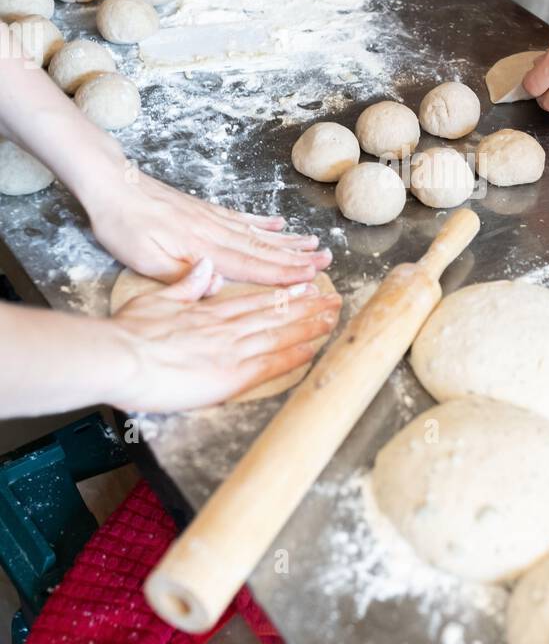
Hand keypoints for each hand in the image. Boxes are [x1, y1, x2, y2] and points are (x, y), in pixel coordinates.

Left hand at [87, 169, 332, 286]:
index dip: (284, 274)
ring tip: (315, 244)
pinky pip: (240, 217)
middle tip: (328, 262)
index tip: (312, 279)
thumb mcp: (145, 260)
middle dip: (298, 258)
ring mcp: (212, 218)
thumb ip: (183, 275)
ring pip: (258, 233)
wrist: (112, 185)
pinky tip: (277, 224)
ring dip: (288, 241)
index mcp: (204, 248)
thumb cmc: (124, 227)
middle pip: (264, 249)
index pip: (252, 265)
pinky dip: (262, 222)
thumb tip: (219, 284)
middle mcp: (215, 232)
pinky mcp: (203, 209)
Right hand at [112, 260, 342, 411]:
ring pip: (279, 334)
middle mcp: (225, 327)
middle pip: (274, 314)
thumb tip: (205, 268)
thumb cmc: (129, 334)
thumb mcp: (156, 300)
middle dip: (307, 307)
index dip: (282, 295)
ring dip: (308, 326)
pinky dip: (293, 355)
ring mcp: (231, 350)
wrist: (120, 358)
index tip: (304, 288)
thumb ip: (185, 286)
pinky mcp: (231, 375)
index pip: (254, 301)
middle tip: (333, 300)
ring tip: (332, 318)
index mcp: (208, 312)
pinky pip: (270, 364)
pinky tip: (313, 349)